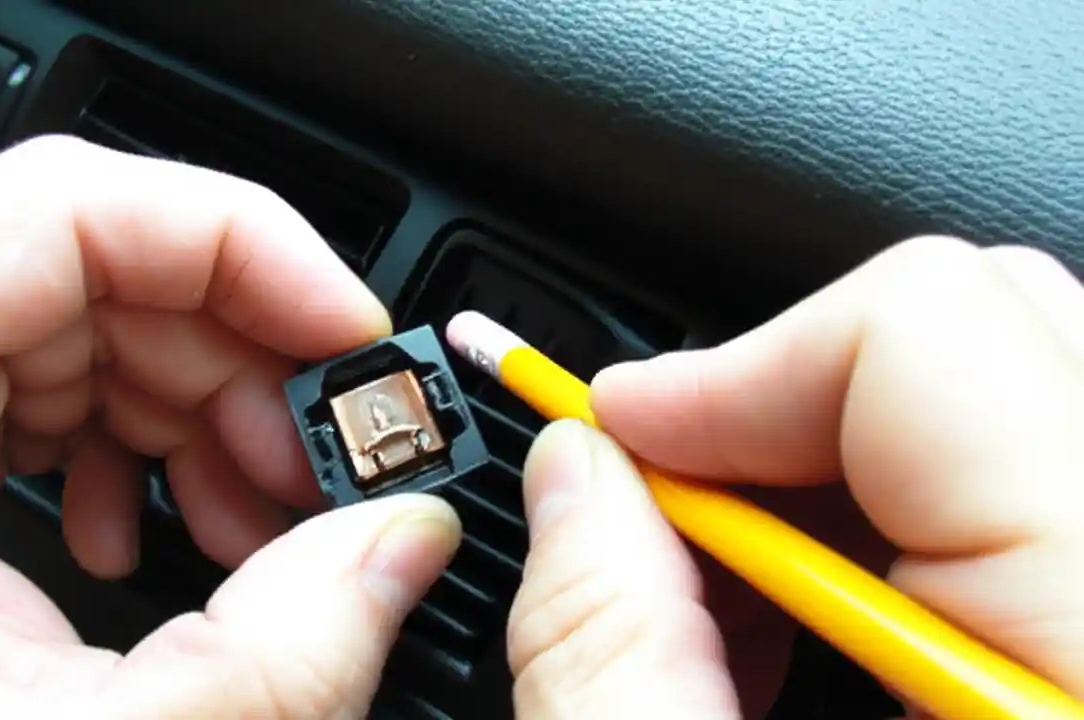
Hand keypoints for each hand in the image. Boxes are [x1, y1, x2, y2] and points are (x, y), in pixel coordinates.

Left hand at [0, 136, 460, 718]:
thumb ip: (289, 648)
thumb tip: (406, 536)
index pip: (53, 213)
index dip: (241, 255)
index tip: (352, 341)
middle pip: (75, 269)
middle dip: (236, 363)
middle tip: (332, 470)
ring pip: (62, 324)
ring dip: (191, 414)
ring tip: (258, 529)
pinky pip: (19, 391)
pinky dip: (121, 447)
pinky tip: (148, 541)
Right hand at [506, 237, 1083, 717]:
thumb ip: (613, 655)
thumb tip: (573, 475)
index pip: (926, 336)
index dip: (738, 366)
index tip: (623, 429)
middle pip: (978, 335)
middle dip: (778, 399)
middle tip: (665, 493)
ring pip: (999, 393)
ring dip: (824, 462)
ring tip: (728, 586)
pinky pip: (1026, 476)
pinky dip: (891, 516)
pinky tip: (817, 617)